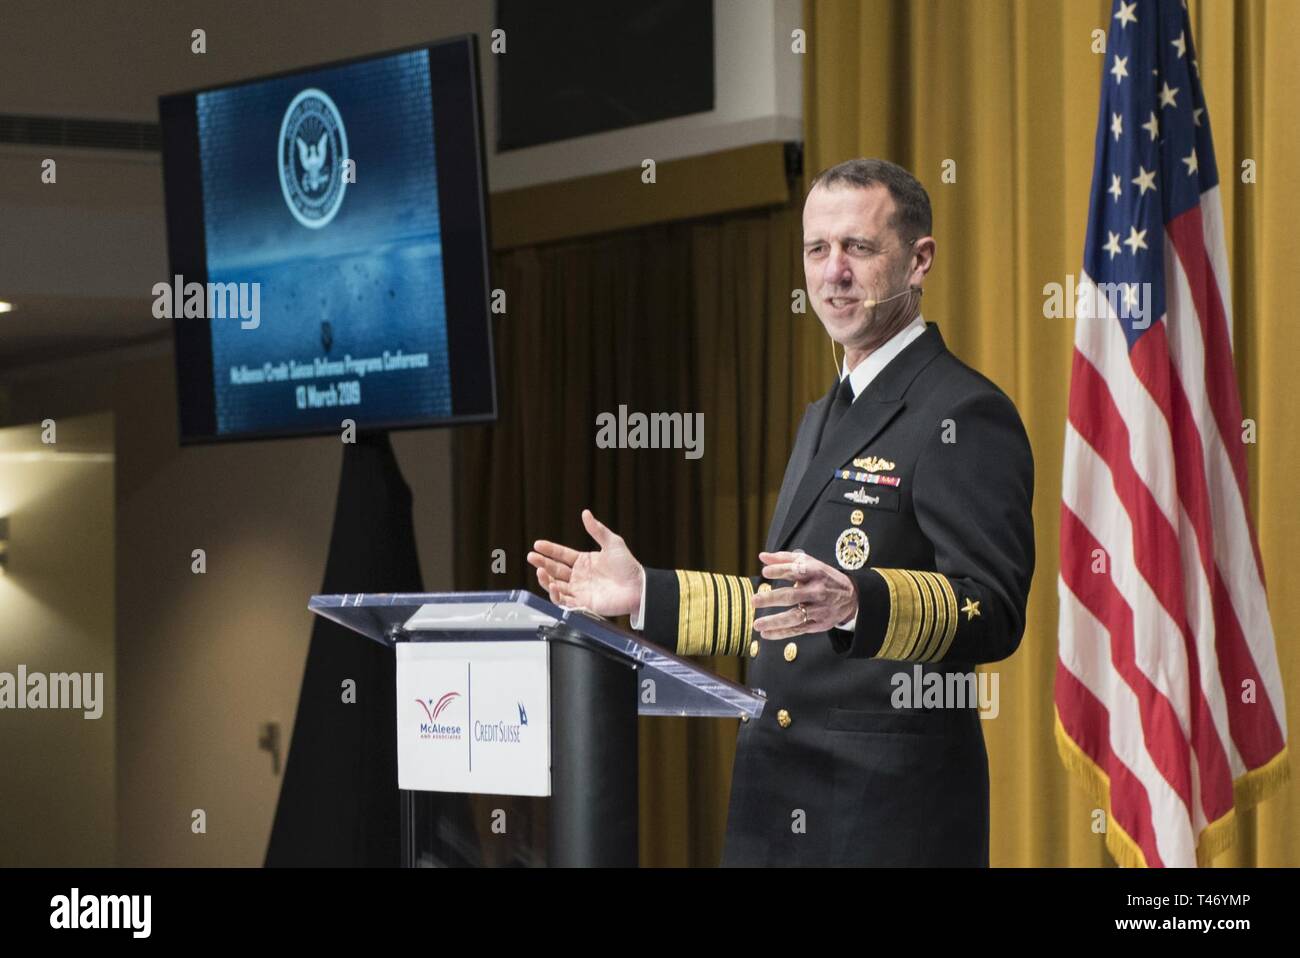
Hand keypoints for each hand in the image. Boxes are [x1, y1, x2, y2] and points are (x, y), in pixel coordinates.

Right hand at [527, 509, 643, 617]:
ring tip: (539, 571)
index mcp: (584, 561)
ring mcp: (580, 590)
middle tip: (532, 557)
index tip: (537, 544)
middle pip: (555, 570)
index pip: (561, 555)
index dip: (549, 550)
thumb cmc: (628, 566)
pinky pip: (564, 601)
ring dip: (545, 579)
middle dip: (542, 563)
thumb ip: (597, 530)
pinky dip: (556, 595)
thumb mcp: (612, 543)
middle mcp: (579, 576)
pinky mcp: (583, 604)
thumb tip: (585, 513)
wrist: (639, 587)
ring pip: (555, 585)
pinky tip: (552, 585)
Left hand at [752, 550, 858, 639]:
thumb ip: (784, 559)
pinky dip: (781, 633)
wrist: (852, 596)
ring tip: (757, 624)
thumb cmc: (822, 576)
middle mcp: (817, 591)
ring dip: (775, 622)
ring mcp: (818, 609)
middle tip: (754, 600)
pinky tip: (765, 634)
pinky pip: (798, 629)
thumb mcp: (809, 563)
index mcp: (815, 572)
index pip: (797, 570)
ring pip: (794, 617)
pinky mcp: (819, 624)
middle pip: (792, 596)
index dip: (781, 570)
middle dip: (772, 599)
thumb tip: (762, 557)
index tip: (765, 572)